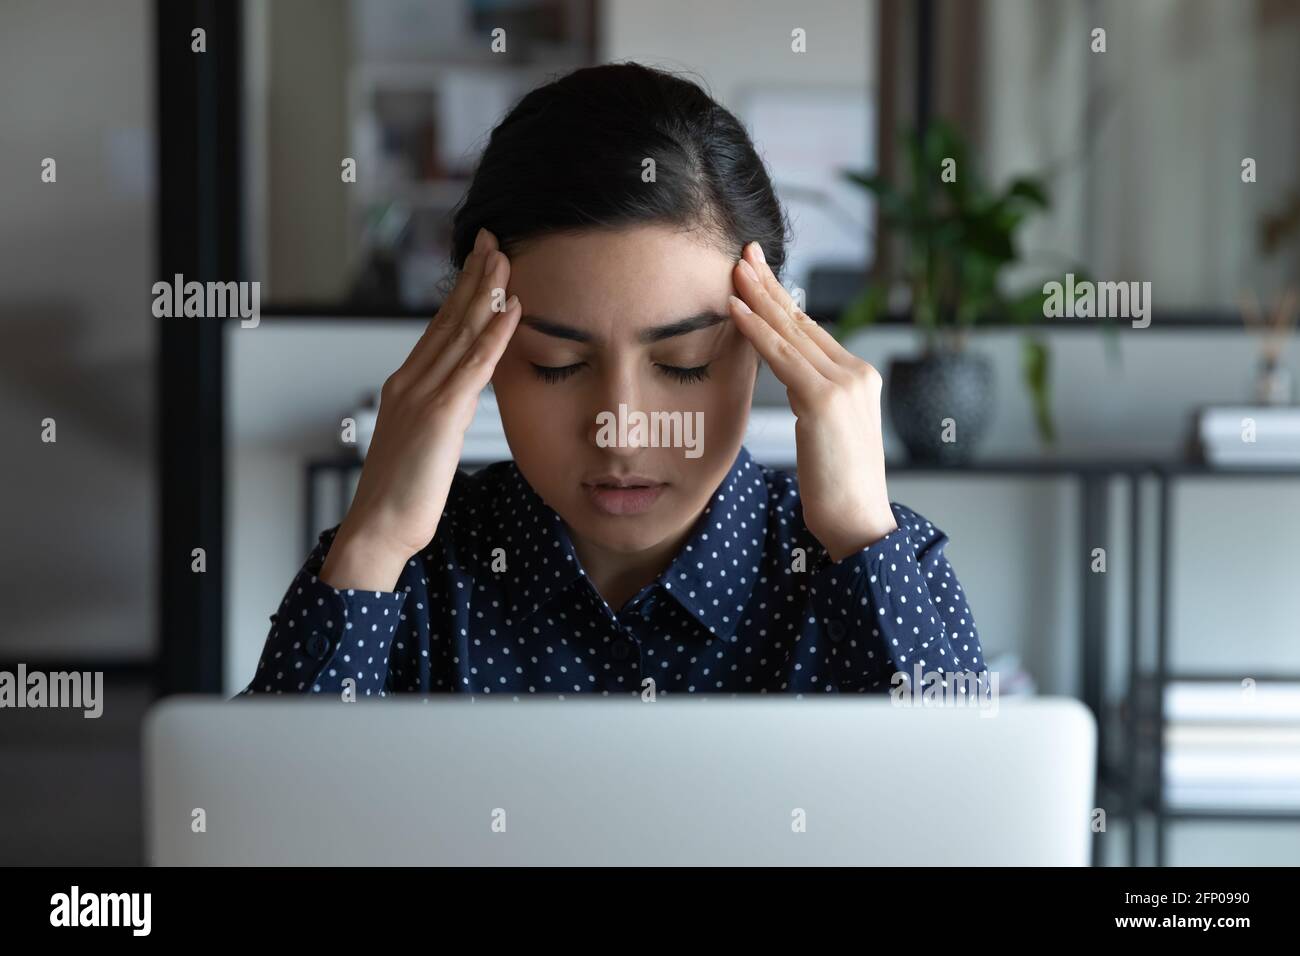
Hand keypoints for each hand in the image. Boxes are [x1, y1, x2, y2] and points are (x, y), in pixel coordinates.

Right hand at [328, 227, 521, 574]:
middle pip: (448, 318)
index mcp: (405, 385)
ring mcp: (422, 395)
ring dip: (486, 293)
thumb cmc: (402, 494)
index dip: (461, 293)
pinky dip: (494, 334)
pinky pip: (473, 366)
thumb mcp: (425, 442)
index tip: (479, 262)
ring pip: (460, 333)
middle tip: (491, 239)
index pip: (439, 328)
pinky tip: (511, 309)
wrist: (379, 527)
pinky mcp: (439, 415)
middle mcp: (410, 381)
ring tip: (505, 259)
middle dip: (472, 277)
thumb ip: (443, 411)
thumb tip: (464, 396)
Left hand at [728, 241, 897, 561]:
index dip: (782, 301)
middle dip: (769, 285)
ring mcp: (844, 383)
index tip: (758, 275)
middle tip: (744, 253)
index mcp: (859, 378)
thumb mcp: (825, 434)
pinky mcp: (824, 400)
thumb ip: (811, 400)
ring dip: (757, 298)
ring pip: (790, 332)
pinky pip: (781, 357)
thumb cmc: (836, 490)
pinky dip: (755, 330)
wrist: (858, 524)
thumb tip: (786, 378)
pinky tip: (734, 309)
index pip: (812, 330)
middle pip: (802, 320)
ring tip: (733, 271)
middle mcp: (857, 372)